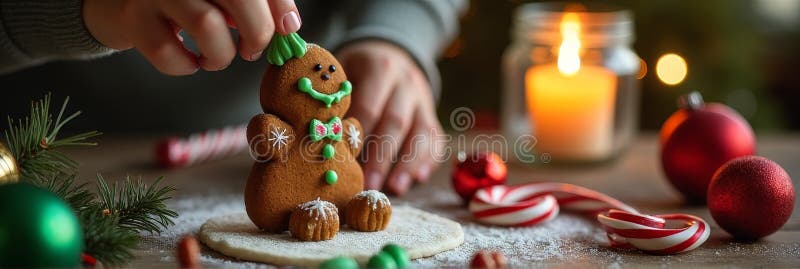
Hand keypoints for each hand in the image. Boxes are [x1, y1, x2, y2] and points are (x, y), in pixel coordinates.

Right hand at [83, 0, 300, 74]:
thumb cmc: (180, 0)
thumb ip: (255, 3)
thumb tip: (288, 26)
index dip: (280, 5)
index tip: (287, 28)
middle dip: (257, 32)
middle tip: (252, 49)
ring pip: (208, 24)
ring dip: (221, 55)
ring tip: (217, 58)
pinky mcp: (133, 17)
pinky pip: (169, 53)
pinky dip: (186, 66)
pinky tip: (189, 60)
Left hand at [337, 41, 444, 195]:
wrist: (389, 52)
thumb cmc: (354, 71)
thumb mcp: (341, 70)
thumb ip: (331, 97)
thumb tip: (309, 134)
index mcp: (379, 68)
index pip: (369, 106)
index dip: (358, 137)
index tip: (345, 163)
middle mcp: (405, 82)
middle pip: (395, 122)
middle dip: (382, 156)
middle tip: (369, 185)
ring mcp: (422, 99)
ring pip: (421, 132)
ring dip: (408, 163)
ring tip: (395, 189)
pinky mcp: (431, 114)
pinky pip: (435, 138)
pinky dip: (428, 160)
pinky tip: (417, 180)